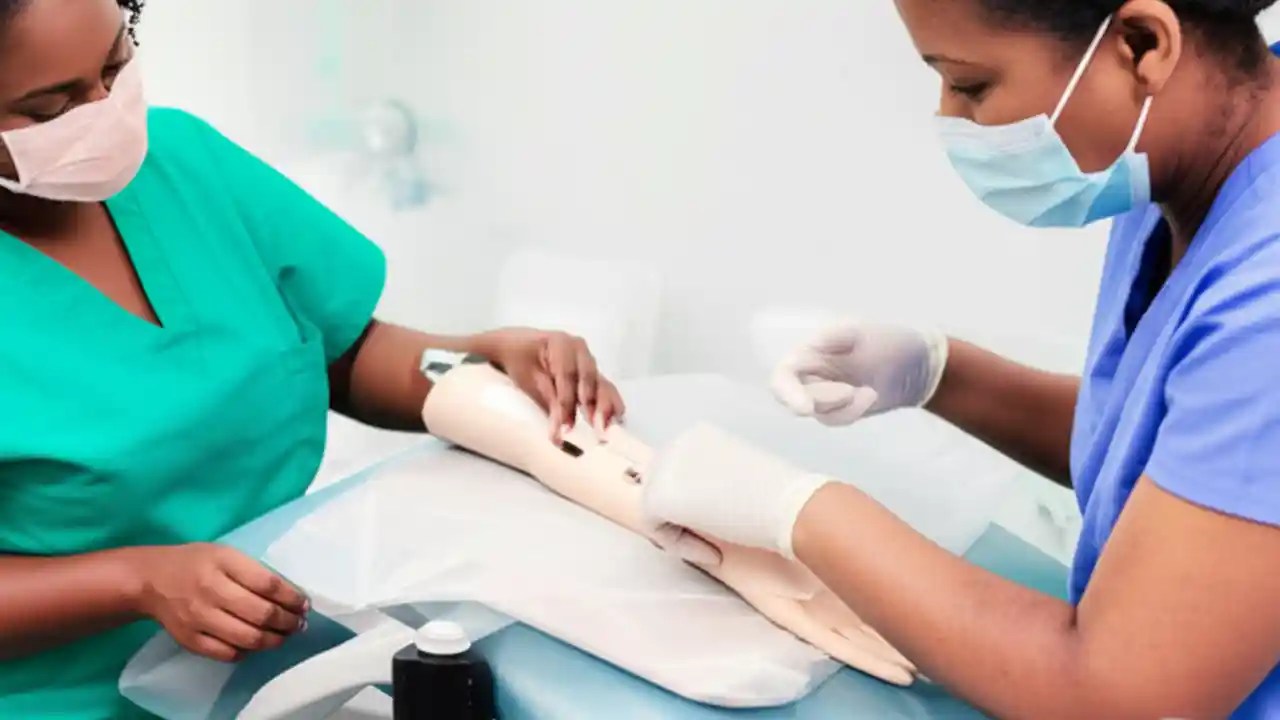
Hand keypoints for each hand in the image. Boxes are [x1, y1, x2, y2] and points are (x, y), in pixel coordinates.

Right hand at [133, 544, 308, 662]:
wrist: (151, 580)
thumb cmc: (197, 563)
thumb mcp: (226, 554)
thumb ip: (255, 571)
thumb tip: (289, 596)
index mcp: (223, 563)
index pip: (268, 584)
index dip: (292, 598)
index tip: (304, 604)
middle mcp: (211, 591)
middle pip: (261, 614)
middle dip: (288, 622)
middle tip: (299, 624)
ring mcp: (199, 618)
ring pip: (248, 638)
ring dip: (274, 640)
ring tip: (284, 636)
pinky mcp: (190, 640)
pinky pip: (227, 653)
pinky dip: (247, 652)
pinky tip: (255, 644)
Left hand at [472, 328, 625, 440]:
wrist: (517, 346)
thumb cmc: (520, 360)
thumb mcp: (528, 380)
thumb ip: (547, 404)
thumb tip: (558, 436)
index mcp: (562, 343)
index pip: (567, 375)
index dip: (568, 402)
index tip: (566, 426)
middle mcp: (580, 350)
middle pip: (591, 378)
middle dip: (596, 404)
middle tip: (598, 428)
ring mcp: (588, 362)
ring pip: (602, 384)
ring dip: (606, 407)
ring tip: (607, 429)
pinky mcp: (592, 376)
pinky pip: (604, 389)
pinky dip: (609, 405)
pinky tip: (616, 421)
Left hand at [642, 424, 830, 558]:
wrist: (791, 506)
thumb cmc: (780, 497)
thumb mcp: (739, 476)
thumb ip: (714, 480)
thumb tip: (702, 502)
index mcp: (698, 436)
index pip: (678, 474)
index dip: (694, 505)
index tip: (717, 526)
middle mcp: (678, 444)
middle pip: (663, 488)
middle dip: (682, 518)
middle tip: (709, 542)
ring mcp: (665, 467)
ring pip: (657, 508)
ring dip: (681, 533)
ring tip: (712, 548)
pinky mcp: (659, 495)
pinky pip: (656, 527)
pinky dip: (681, 545)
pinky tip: (712, 553)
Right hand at [771, 321, 948, 425]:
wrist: (917, 364)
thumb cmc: (888, 341)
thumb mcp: (864, 333)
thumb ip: (836, 336)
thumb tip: (812, 343)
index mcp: (808, 352)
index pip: (783, 377)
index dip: (787, 394)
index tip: (806, 408)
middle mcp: (810, 375)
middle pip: (796, 399)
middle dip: (825, 400)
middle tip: (852, 392)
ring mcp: (824, 394)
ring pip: (818, 412)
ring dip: (844, 406)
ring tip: (870, 391)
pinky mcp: (839, 410)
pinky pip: (836, 419)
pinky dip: (853, 411)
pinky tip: (870, 395)